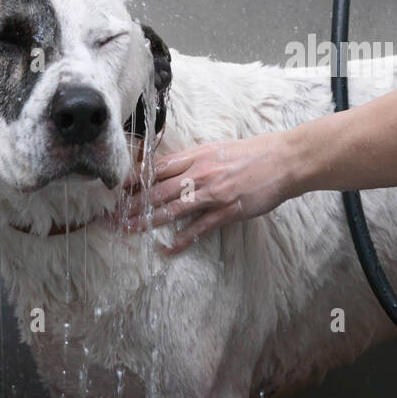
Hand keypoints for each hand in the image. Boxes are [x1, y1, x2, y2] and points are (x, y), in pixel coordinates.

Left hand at [118, 130, 298, 253]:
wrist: (285, 159)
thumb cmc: (255, 153)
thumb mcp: (219, 149)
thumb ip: (197, 159)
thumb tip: (176, 169)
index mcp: (198, 155)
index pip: (157, 167)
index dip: (135, 179)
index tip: (116, 189)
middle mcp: (200, 173)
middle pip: (158, 190)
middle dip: (132, 204)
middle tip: (111, 216)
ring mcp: (213, 193)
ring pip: (172, 208)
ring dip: (147, 221)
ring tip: (127, 231)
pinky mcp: (228, 210)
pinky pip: (200, 227)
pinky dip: (183, 239)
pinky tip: (168, 249)